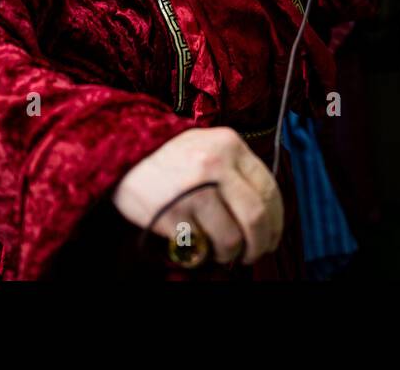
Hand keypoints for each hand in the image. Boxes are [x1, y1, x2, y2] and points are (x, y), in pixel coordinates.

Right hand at [113, 127, 282, 265]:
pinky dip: (204, 254)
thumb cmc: (170, 157)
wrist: (122, 155)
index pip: (269, 188)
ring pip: (231, 237)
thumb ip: (236, 170)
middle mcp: (215, 164)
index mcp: (230, 144)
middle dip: (260, 243)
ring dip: (231, 253)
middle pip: (256, 216)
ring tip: (223, 252)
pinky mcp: (172, 213)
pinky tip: (199, 246)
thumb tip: (266, 213)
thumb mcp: (208, 147)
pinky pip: (201, 246)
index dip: (277, 220)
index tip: (273, 236)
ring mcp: (193, 189)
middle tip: (253, 254)